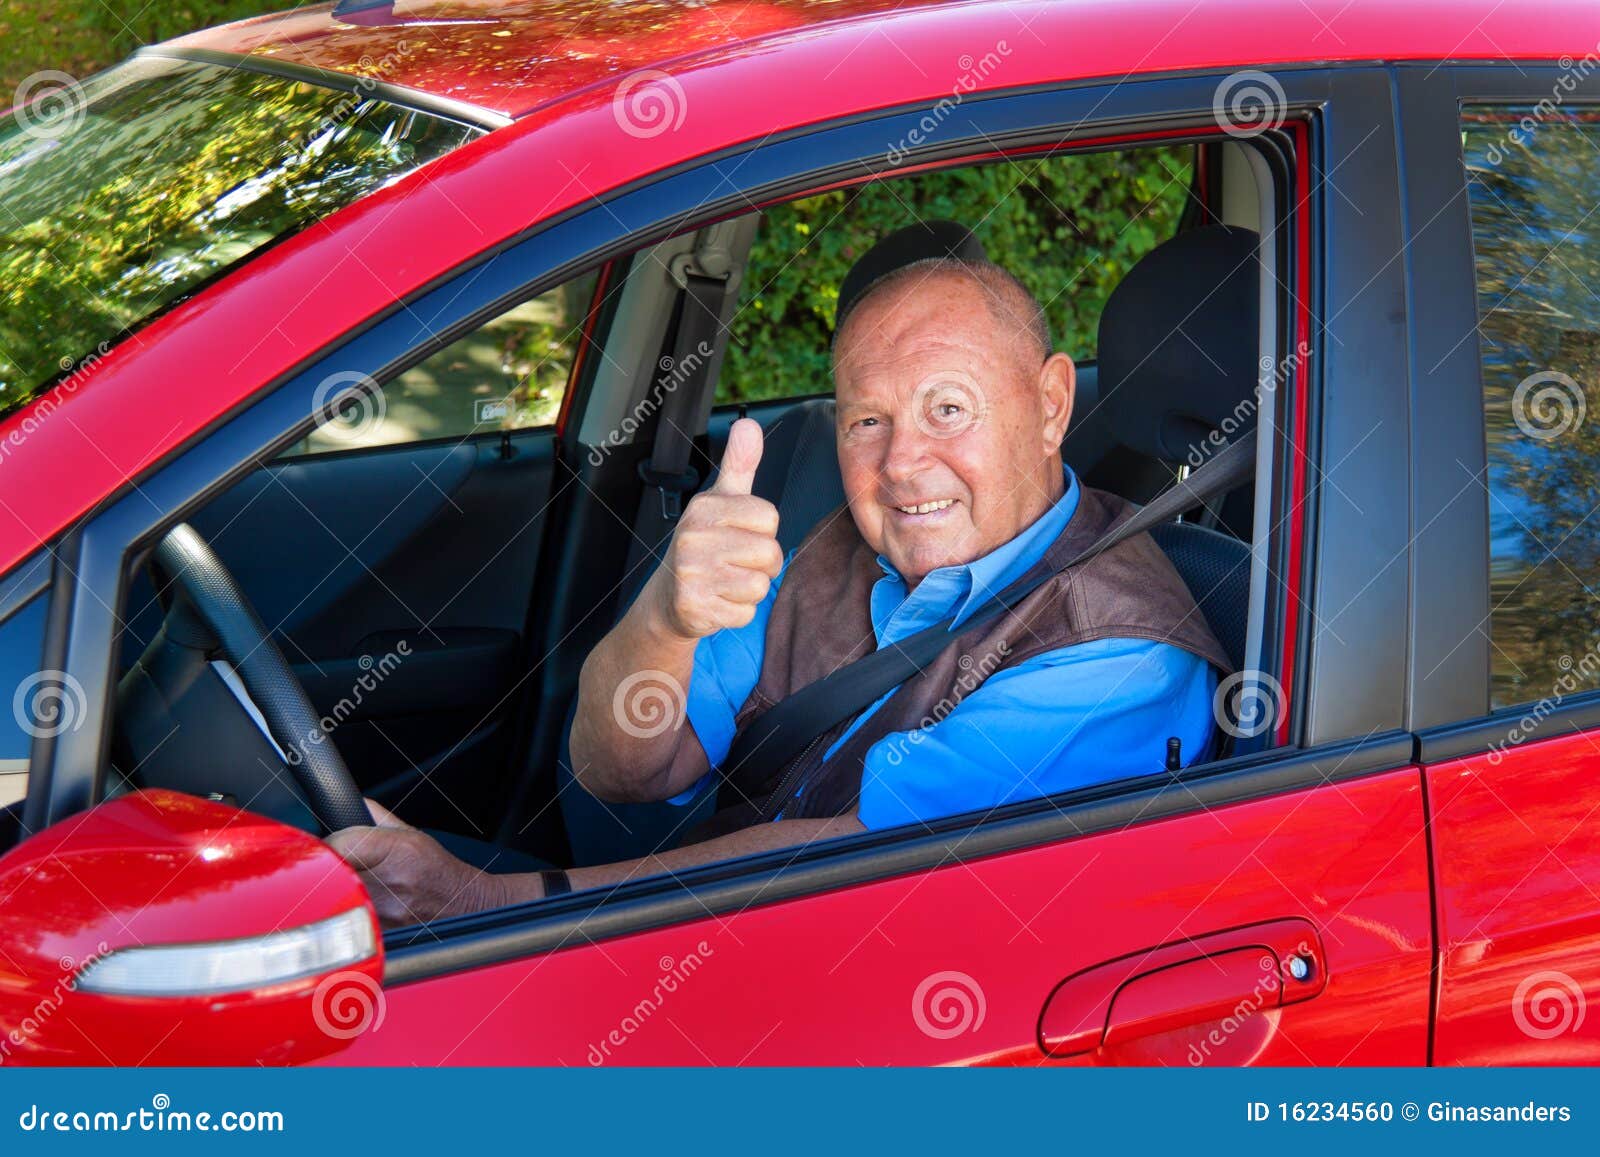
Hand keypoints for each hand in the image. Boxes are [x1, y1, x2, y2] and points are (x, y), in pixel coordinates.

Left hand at [326, 799, 514, 928]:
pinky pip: (350, 916)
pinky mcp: (380, 932)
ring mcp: (384, 912)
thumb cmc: (437, 869)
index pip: (339, 845)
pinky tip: (363, 903)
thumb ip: (375, 818)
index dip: (329, 844)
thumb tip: (351, 805)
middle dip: (329, 867)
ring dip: (337, 889)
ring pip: (338, 897)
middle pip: (333, 873)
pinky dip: (349, 909)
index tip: (330, 846)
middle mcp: (390, 883)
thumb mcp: (410, 833)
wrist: (462, 905)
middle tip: (334, 865)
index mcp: (397, 851)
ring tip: (353, 884)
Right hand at [645, 417, 782, 639]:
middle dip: (761, 564)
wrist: (668, 598)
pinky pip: (745, 613)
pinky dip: (736, 613)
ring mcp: (692, 574)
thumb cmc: (703, 545)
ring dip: (749, 590)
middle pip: (769, 553)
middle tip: (734, 563)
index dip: (762, 531)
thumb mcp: (719, 501)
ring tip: (725, 582)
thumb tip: (748, 424)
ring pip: (760, 585)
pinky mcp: (695, 608)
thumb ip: (739, 464)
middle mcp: (694, 537)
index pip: (770, 517)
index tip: (738, 534)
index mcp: (704, 507)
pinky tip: (717, 602)